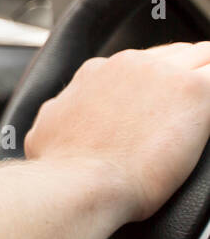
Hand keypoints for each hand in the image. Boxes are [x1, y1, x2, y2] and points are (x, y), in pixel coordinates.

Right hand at [24, 42, 209, 223]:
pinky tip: (208, 111)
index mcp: (95, 73)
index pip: (137, 63)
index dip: (153, 81)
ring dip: (207, 75)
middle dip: (185, 72)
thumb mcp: (45, 131)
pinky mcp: (194, 91)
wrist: (81, 183)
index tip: (159, 101)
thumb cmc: (63, 169)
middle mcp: (128, 65)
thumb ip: (61, 114)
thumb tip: (58, 117)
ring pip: (203, 55)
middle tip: (188, 104)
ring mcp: (162, 73)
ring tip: (202, 105)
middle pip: (173, 54)